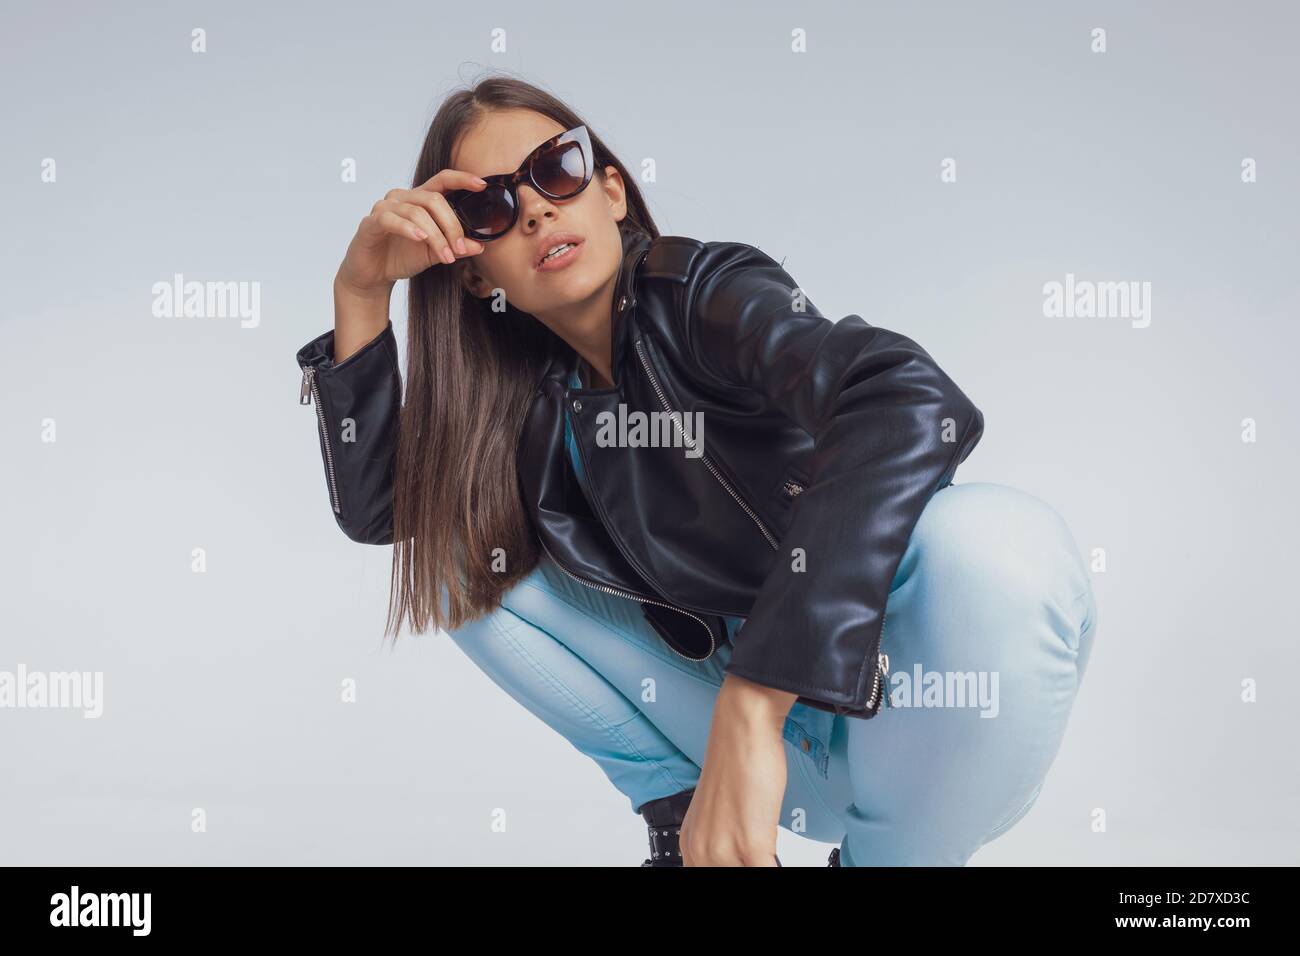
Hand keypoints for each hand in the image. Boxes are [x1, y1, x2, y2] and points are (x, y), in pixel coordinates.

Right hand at [335, 169, 488, 297]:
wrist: (373, 275)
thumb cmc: (401, 257)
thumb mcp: (434, 253)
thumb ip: (454, 247)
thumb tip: (480, 246)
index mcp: (419, 199)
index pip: (442, 180)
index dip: (461, 179)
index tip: (481, 184)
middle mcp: (402, 197)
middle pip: (433, 199)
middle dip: (452, 225)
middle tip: (460, 249)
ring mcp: (385, 207)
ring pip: (416, 212)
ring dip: (435, 236)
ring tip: (445, 256)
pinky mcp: (371, 222)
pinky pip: (391, 219)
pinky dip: (408, 229)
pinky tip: (420, 239)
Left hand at [679, 674, 796, 866]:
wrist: (743, 730)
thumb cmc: (738, 761)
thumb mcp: (721, 812)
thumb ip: (724, 840)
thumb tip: (743, 857)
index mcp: (691, 843)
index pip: (704, 875)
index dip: (731, 870)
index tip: (746, 863)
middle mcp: (701, 849)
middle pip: (726, 878)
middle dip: (749, 868)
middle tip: (763, 858)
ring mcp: (723, 850)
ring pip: (745, 877)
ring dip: (765, 867)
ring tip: (773, 857)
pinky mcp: (750, 844)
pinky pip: (765, 873)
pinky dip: (776, 869)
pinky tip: (780, 862)